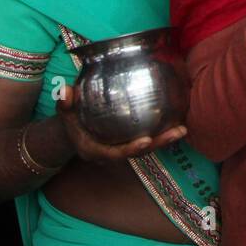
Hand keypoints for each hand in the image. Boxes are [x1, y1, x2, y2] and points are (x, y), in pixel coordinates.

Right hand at [54, 83, 186, 161]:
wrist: (72, 132)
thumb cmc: (69, 120)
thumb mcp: (63, 112)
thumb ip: (63, 102)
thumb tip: (65, 91)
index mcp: (95, 151)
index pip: (115, 154)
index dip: (131, 150)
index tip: (146, 141)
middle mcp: (111, 154)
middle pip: (138, 153)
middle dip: (158, 145)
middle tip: (177, 132)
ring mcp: (122, 150)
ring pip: (146, 149)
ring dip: (165, 140)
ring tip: (183, 129)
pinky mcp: (130, 143)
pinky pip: (148, 141)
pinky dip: (161, 134)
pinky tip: (177, 121)